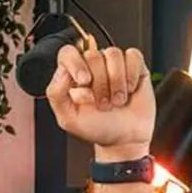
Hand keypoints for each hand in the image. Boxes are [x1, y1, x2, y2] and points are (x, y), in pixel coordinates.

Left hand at [46, 44, 154, 158]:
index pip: (68, 53)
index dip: (76, 63)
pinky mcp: (134, 66)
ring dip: (117, 82)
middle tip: (103, 104)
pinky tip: (130, 90)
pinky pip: (133, 56)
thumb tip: (62, 70)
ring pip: (114, 54)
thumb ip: (56, 94)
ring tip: (117, 101)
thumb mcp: (68, 118)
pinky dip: (132, 75)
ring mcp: (114, 64)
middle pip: (93, 55)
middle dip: (100, 83)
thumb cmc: (97, 128)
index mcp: (73, 74)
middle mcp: (92, 66)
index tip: (85, 81)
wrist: (125, 139)